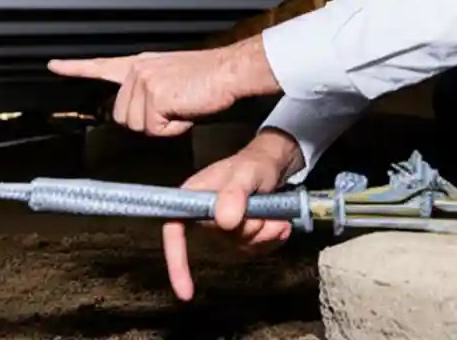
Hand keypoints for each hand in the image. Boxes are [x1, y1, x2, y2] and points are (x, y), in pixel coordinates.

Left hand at [47, 37, 279, 136]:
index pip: (101, 66)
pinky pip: (155, 129)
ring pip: (138, 126)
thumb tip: (143, 114)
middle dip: (149, 121)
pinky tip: (185, 110)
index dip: (75, 68)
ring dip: (163, 125)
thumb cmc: (208, 79)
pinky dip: (173, 128)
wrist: (228, 71)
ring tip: (183, 105)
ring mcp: (142, 82)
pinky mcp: (153, 95)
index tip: (54, 65)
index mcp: (140, 65)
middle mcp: (136, 71)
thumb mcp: (172, 80)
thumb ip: (149, 93)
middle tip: (176, 107)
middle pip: (123, 117)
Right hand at [162, 129, 304, 301]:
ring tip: (277, 216)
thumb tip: (223, 222)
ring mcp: (223, 229)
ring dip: (265, 234)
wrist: (273, 165)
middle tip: (266, 211)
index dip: (176, 261)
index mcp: (193, 197)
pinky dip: (272, 239)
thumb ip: (235, 193)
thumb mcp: (247, 172)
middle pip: (220, 240)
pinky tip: (281, 225)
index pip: (175, 232)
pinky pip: (256, 249)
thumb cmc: (254, 164)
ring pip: (241, 247)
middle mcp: (204, 216)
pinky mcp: (242, 236)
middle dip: (249, 229)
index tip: (185, 292)